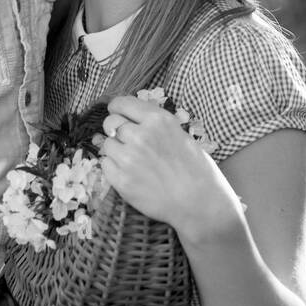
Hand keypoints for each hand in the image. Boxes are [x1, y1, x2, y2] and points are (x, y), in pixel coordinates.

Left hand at [97, 95, 243, 244]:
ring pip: (107, 145)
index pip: (122, 103)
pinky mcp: (121, 180)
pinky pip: (105, 165)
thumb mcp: (179, 134)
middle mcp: (140, 135)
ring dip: (116, 150)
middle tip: (124, 139)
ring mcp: (128, 158)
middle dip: (115, 129)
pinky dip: (113, 168)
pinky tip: (130, 173)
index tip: (116, 112)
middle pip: (111, 123)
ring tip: (133, 161)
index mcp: (157, 120)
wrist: (199, 202)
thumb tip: (130, 118)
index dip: (117, 108)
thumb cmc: (195, 169)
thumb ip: (154, 124)